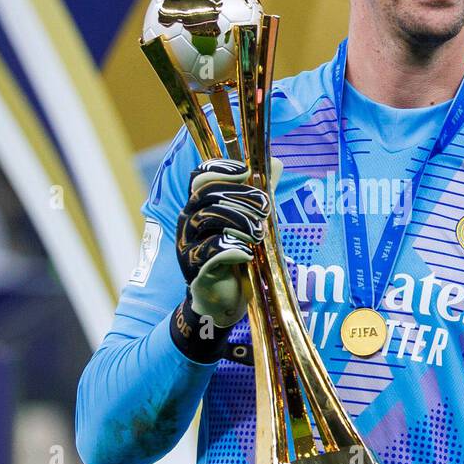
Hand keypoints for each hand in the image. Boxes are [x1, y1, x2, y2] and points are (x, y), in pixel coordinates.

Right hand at [175, 157, 281, 327]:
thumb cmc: (237, 256)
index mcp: (199, 207)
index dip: (222, 169)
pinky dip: (234, 250)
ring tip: (258, 235)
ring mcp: (188, 246)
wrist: (224, 302)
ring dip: (241, 223)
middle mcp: (188, 223)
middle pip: (207, 194)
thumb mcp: (251, 221)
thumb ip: (261, 193)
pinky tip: (247, 256)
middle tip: (266, 209)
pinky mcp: (195, 271)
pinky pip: (211, 251)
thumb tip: (276, 162)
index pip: (201, 177)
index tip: (246, 171)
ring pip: (207, 218)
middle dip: (241, 197)